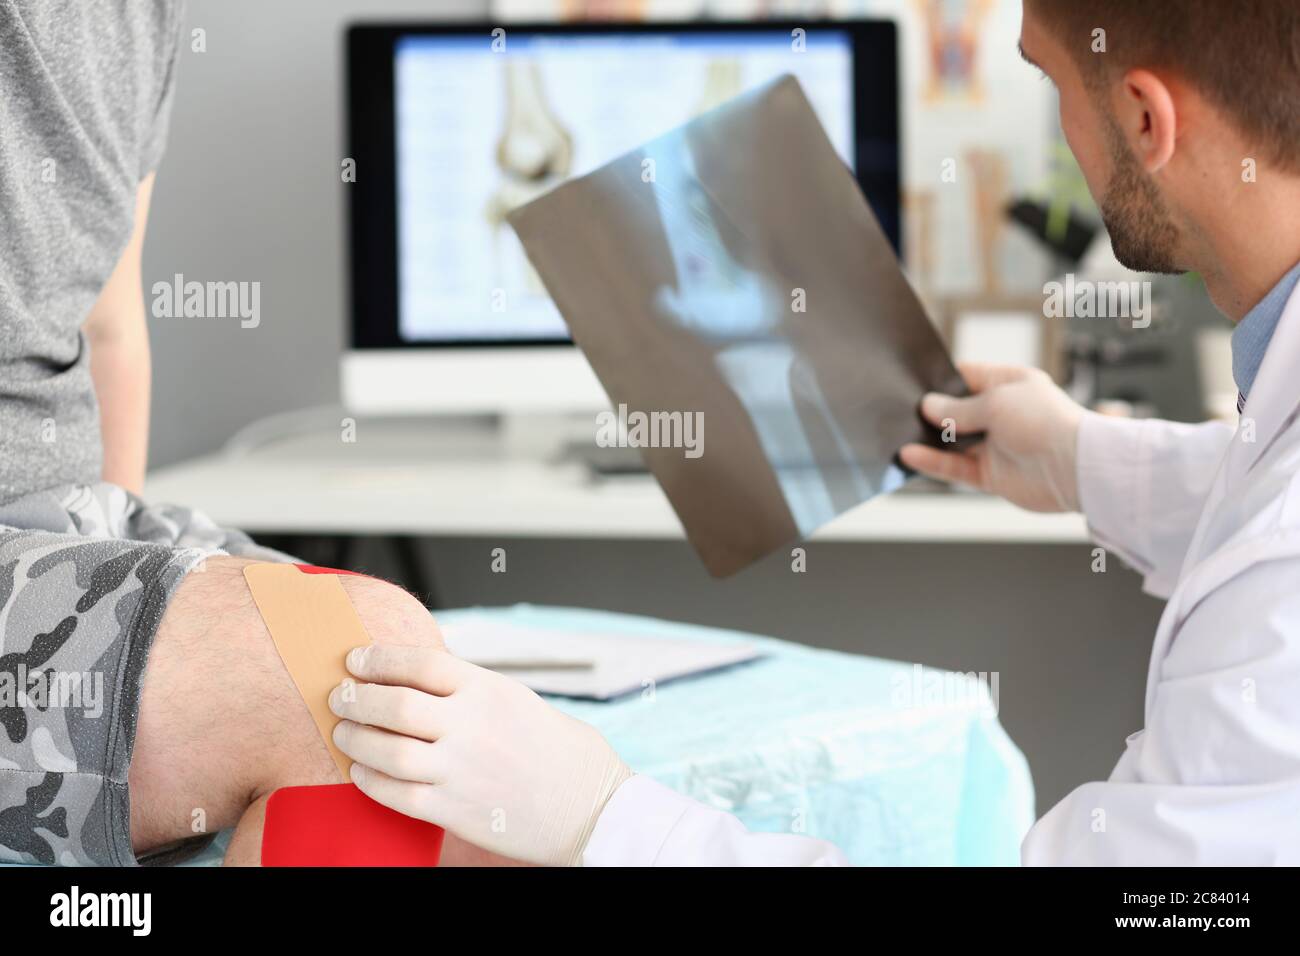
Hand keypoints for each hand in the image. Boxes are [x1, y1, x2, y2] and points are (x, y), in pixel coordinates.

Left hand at [329, 644, 631, 866]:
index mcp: (490, 691)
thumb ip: (472, 690)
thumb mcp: (519, 701)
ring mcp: (462, 770)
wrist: (591, 810)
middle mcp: (473, 727)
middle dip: (356, 697)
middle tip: (339, 696)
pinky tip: (361, 773)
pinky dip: (370, 781)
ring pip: (388, 750)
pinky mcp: (456, 810)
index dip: (379, 658)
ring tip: (344, 734)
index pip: (421, 663)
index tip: (356, 659)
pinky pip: (397, 794)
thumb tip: (419, 678)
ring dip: (356, 739)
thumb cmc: (560, 752)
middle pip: (394, 703)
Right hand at [899, 363, 1085, 512]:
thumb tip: (927, 406)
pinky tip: (910, 455)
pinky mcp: (990, 474)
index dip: (942, 378)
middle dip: (931, 411)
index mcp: (1009, 384)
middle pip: (956, 410)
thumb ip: (957, 408)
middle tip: (898, 409)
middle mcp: (1001, 413)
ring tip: (897, 433)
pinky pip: (955, 467)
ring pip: (953, 441)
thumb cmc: (1045, 422)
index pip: (968, 376)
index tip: (913, 381)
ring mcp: (995, 445)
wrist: (1075, 468)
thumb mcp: (995, 402)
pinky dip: (933, 462)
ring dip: (928, 439)